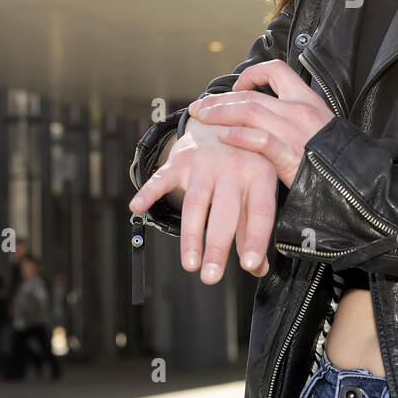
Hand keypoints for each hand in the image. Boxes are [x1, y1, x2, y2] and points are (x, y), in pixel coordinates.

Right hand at [128, 119, 277, 283]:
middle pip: (226, 212)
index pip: (261, 213)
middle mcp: (234, 167)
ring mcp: (206, 163)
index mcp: (261, 175)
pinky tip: (137, 207)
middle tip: (211, 277)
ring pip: (197, 203)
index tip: (250, 266)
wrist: (220, 120)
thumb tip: (259, 268)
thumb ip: (255, 228)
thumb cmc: (243, 164)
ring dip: (191, 235)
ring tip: (189, 264)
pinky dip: (149, 191)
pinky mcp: (181, 160)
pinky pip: (163, 177)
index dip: (256, 240)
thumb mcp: (257, 188)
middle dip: (218, 247)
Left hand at [186, 60, 335, 186]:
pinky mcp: (291, 155)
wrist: (357, 181)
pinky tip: (224, 138)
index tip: (236, 87)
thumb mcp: (319, 126)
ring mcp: (295, 131)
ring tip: (203, 118)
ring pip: (250, 112)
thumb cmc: (336, 157)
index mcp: (307, 99)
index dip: (251, 74)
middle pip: (251, 95)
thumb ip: (295, 117)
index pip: (276, 70)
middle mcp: (299, 110)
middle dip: (220, 99)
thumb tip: (268, 115)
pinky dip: (239, 137)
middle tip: (200, 107)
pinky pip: (260, 141)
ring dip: (221, 114)